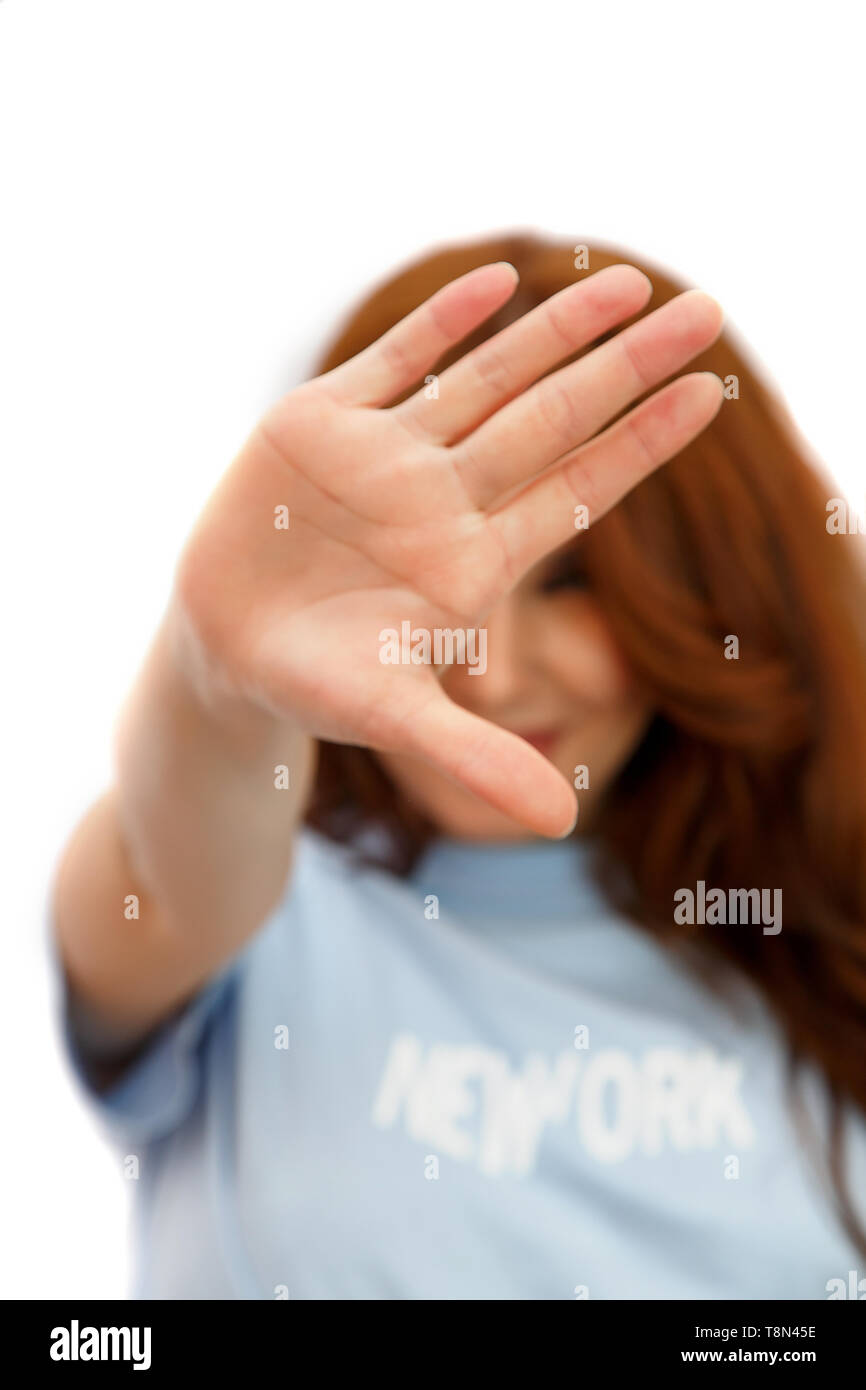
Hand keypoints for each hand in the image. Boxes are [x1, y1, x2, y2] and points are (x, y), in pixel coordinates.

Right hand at [175, 262, 722, 835]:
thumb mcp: (396, 720)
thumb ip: (477, 758)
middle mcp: (446, 496)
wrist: (226, 648)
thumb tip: (563, 827)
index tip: (712, 394)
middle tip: (706, 307)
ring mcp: (389, 453)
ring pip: (489, 377)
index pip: (579, 489)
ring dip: (555, 328)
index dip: (645, 443)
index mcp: (476, 558)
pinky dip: (444, 322)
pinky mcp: (324, 422)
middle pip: (554, 418)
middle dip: (627, 365)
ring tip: (628, 279)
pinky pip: (396, 360)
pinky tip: (500, 280)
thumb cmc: (321, 686)